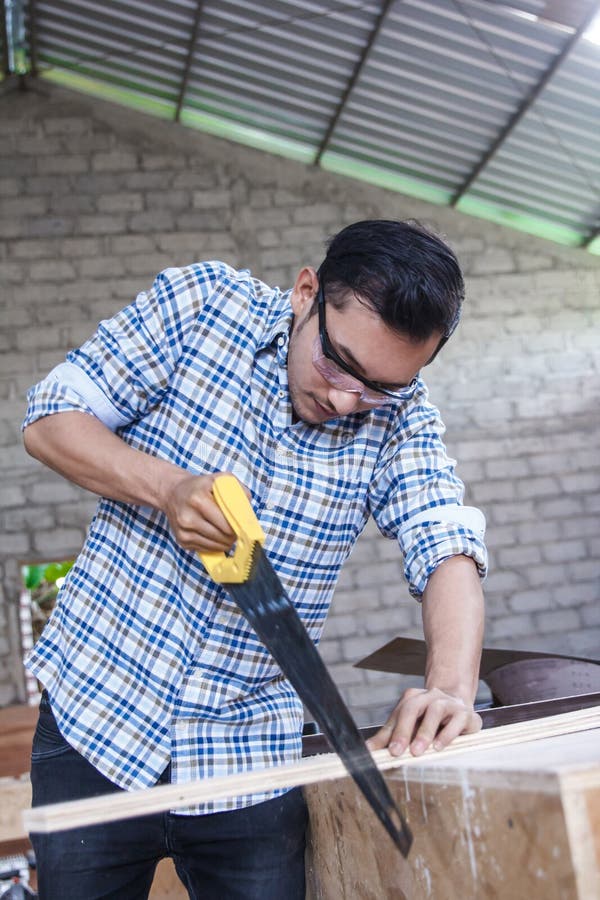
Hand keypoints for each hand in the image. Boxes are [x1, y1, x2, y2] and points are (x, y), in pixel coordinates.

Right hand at [162, 471, 246, 553]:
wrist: (172, 493)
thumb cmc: (200, 486)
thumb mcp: (220, 479)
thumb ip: (238, 490)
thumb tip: (249, 511)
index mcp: (198, 500)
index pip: (226, 524)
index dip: (238, 527)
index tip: (244, 525)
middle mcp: (187, 518)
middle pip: (222, 537)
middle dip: (233, 535)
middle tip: (236, 529)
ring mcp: (183, 531)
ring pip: (215, 546)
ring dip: (226, 542)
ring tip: (227, 532)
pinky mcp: (182, 541)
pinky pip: (206, 550)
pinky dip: (215, 545)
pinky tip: (215, 534)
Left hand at [366, 687, 481, 757]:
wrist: (461, 706)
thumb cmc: (431, 720)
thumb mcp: (411, 726)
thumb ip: (391, 736)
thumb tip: (370, 750)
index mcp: (413, 698)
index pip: (397, 715)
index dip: (387, 733)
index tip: (377, 751)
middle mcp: (429, 696)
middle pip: (412, 708)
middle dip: (403, 731)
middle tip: (396, 751)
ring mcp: (448, 702)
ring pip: (434, 711)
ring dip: (425, 732)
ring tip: (417, 751)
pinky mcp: (466, 713)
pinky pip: (456, 721)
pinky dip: (447, 734)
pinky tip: (439, 747)